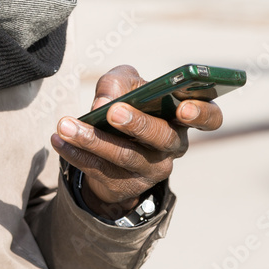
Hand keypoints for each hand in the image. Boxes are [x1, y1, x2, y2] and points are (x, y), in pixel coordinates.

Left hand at [51, 64, 222, 220]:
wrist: (112, 139)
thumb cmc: (128, 101)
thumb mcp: (124, 83)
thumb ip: (117, 82)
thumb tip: (104, 103)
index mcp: (182, 117)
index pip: (209, 117)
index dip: (201, 114)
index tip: (184, 108)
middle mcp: (172, 147)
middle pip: (162, 138)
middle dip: (137, 124)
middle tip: (112, 112)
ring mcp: (150, 170)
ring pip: (124, 157)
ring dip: (93, 139)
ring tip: (66, 124)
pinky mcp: (125, 186)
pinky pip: (100, 170)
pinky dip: (76, 153)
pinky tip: (59, 140)